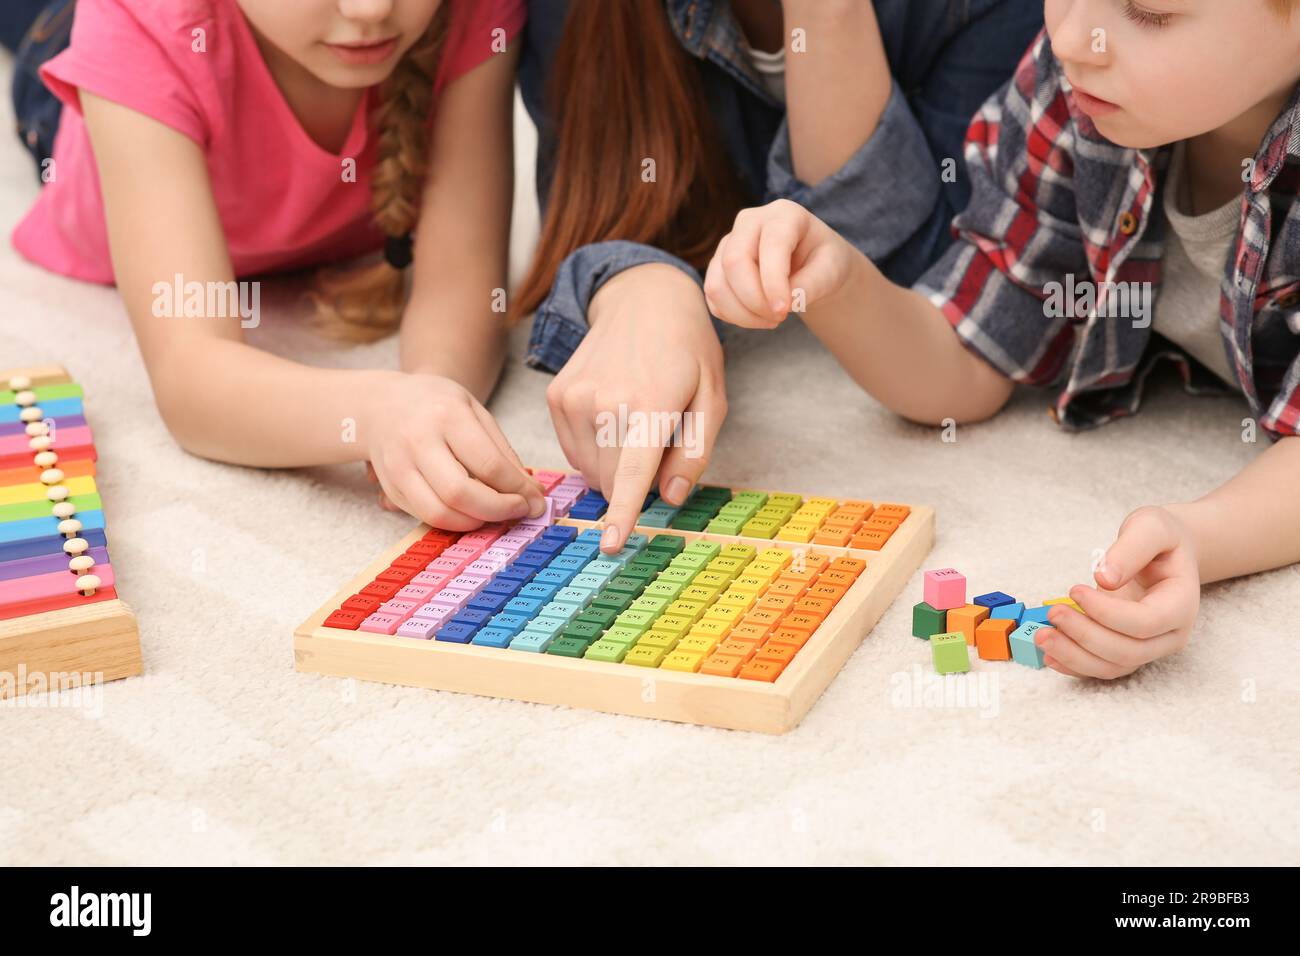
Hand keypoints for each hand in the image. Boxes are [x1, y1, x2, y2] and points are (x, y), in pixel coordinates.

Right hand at [362, 372, 545, 529]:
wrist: (381, 405)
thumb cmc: (436, 406)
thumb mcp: (475, 412)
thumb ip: (503, 452)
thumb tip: (532, 492)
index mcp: (447, 416)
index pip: (488, 464)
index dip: (517, 490)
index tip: (535, 501)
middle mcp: (418, 441)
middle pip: (461, 493)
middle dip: (498, 511)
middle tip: (519, 512)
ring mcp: (399, 467)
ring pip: (439, 513)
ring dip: (475, 522)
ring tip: (495, 514)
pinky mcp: (391, 488)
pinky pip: (425, 516)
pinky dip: (454, 522)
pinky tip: (471, 513)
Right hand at [547, 263, 727, 552]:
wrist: (643, 299)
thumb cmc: (687, 352)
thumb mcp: (712, 399)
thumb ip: (693, 453)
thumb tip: (669, 497)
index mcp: (650, 405)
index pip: (632, 473)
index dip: (623, 513)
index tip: (611, 546)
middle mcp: (603, 402)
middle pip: (612, 480)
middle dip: (635, 481)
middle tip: (658, 441)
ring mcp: (573, 398)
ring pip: (591, 470)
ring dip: (614, 466)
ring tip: (635, 422)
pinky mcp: (556, 397)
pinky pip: (574, 451)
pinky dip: (595, 449)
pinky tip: (612, 417)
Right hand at [703, 200, 856, 328]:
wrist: (811, 266)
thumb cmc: (824, 263)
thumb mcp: (831, 270)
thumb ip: (812, 284)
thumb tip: (787, 301)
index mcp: (783, 214)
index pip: (770, 246)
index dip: (773, 283)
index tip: (785, 311)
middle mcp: (749, 222)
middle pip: (734, 262)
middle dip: (754, 300)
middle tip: (780, 318)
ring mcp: (729, 243)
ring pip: (717, 284)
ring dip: (743, 314)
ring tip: (772, 320)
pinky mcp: (718, 267)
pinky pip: (714, 299)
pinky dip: (734, 316)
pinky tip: (758, 317)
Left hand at [1040, 506, 1200, 678]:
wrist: (1166, 554)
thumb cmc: (1161, 540)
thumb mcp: (1151, 527)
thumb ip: (1131, 548)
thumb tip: (1105, 579)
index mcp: (1181, 604)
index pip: (1146, 622)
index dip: (1107, 613)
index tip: (1075, 590)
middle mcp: (1169, 634)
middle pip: (1128, 651)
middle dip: (1085, 636)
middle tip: (1053, 613)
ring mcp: (1150, 647)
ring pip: (1113, 666)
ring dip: (1074, 656)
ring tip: (1042, 637)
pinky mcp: (1128, 651)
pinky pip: (1102, 668)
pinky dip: (1074, 665)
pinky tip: (1049, 654)